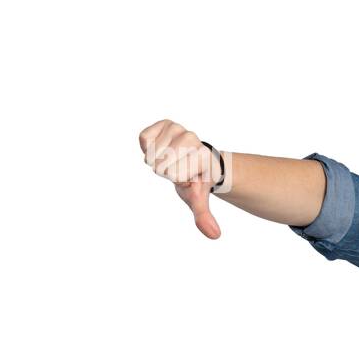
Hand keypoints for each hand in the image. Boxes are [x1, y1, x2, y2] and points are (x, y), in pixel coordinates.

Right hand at [137, 119, 222, 238]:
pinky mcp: (166, 122)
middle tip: (177, 168)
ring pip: (151, 152)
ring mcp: (180, 128)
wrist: (195, 161)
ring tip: (170, 159)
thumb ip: (204, 216)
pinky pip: (144, 138)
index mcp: (202, 156)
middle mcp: (193, 138)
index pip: (172, 174)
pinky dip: (147, 146)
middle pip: (159, 164)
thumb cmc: (195, 181)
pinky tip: (160, 148)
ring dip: (156, 159)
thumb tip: (215, 235)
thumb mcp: (198, 199)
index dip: (175, 179)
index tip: (186, 177)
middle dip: (164, 171)